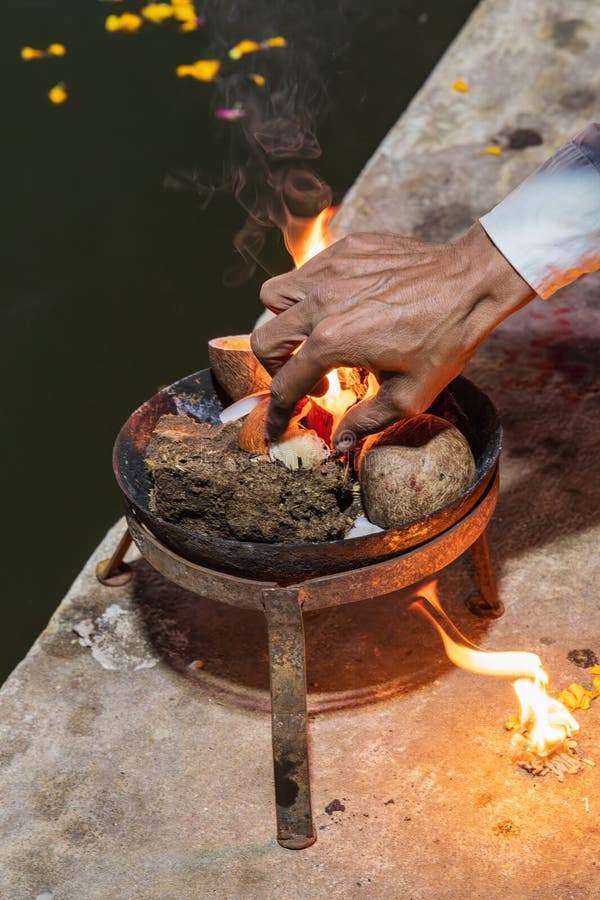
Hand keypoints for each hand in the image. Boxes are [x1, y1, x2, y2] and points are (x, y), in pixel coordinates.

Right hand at [251, 222, 533, 448]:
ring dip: (282, 323)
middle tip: (304, 379)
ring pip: (273, 296)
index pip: (284, 385)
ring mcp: (330, 271)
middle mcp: (321, 303)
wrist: (473, 283)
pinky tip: (339, 308)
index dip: (276, 414)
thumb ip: (366, 422)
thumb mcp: (409, 396)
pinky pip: (305, 272)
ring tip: (312, 337)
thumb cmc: (445, 339)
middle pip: (264, 340)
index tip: (275, 427)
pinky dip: (308, 294)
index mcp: (332, 341)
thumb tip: (340, 443)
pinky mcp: (345, 250)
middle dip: (275, 368)